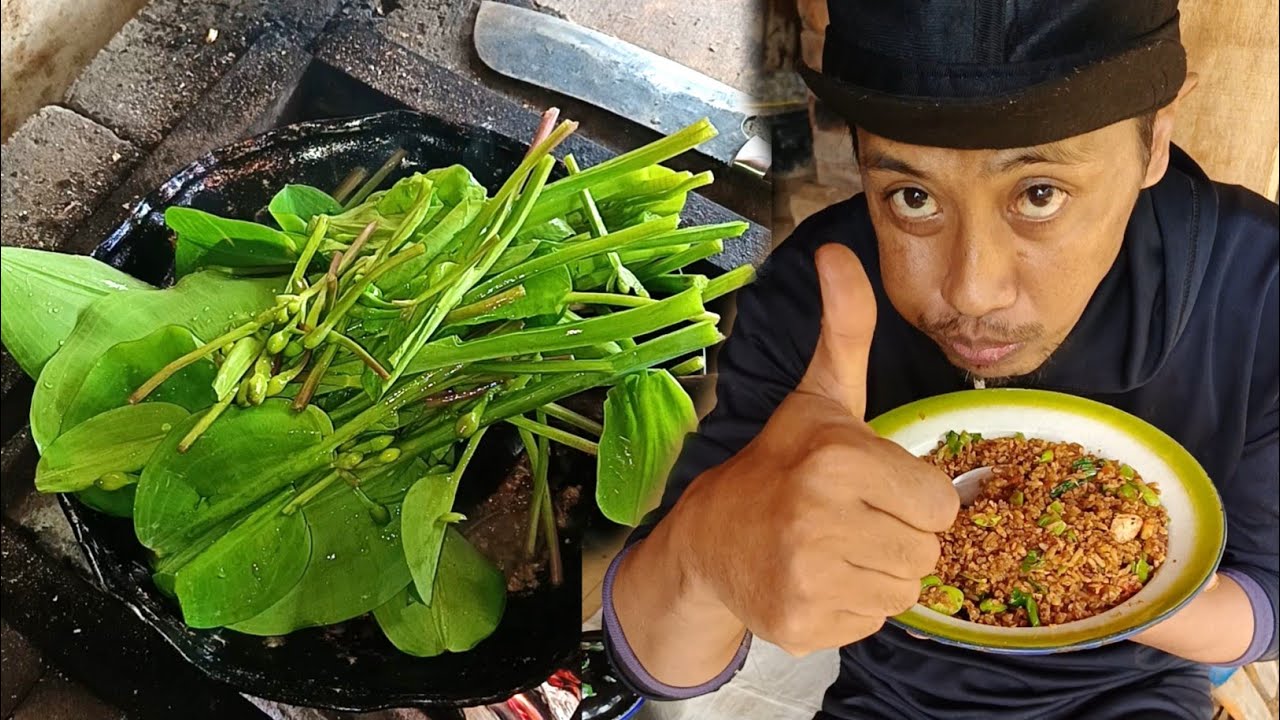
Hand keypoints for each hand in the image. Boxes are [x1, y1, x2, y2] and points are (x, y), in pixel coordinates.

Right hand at [673, 244, 960, 656]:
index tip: (870, 487)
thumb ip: (845, 328)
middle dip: (898, 536)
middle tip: (850, 520)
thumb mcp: (820, 395)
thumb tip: (837, 249)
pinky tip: (817, 580)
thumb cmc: (779, 464)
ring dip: (878, 573)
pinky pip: (871, 622)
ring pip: (903, 590)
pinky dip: (852, 607)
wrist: (708, 538)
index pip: (941, 505)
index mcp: (838, 460)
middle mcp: (822, 521)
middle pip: (927, 551)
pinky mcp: (801, 626)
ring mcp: (808, 579)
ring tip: (833, 548)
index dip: (912, 497)